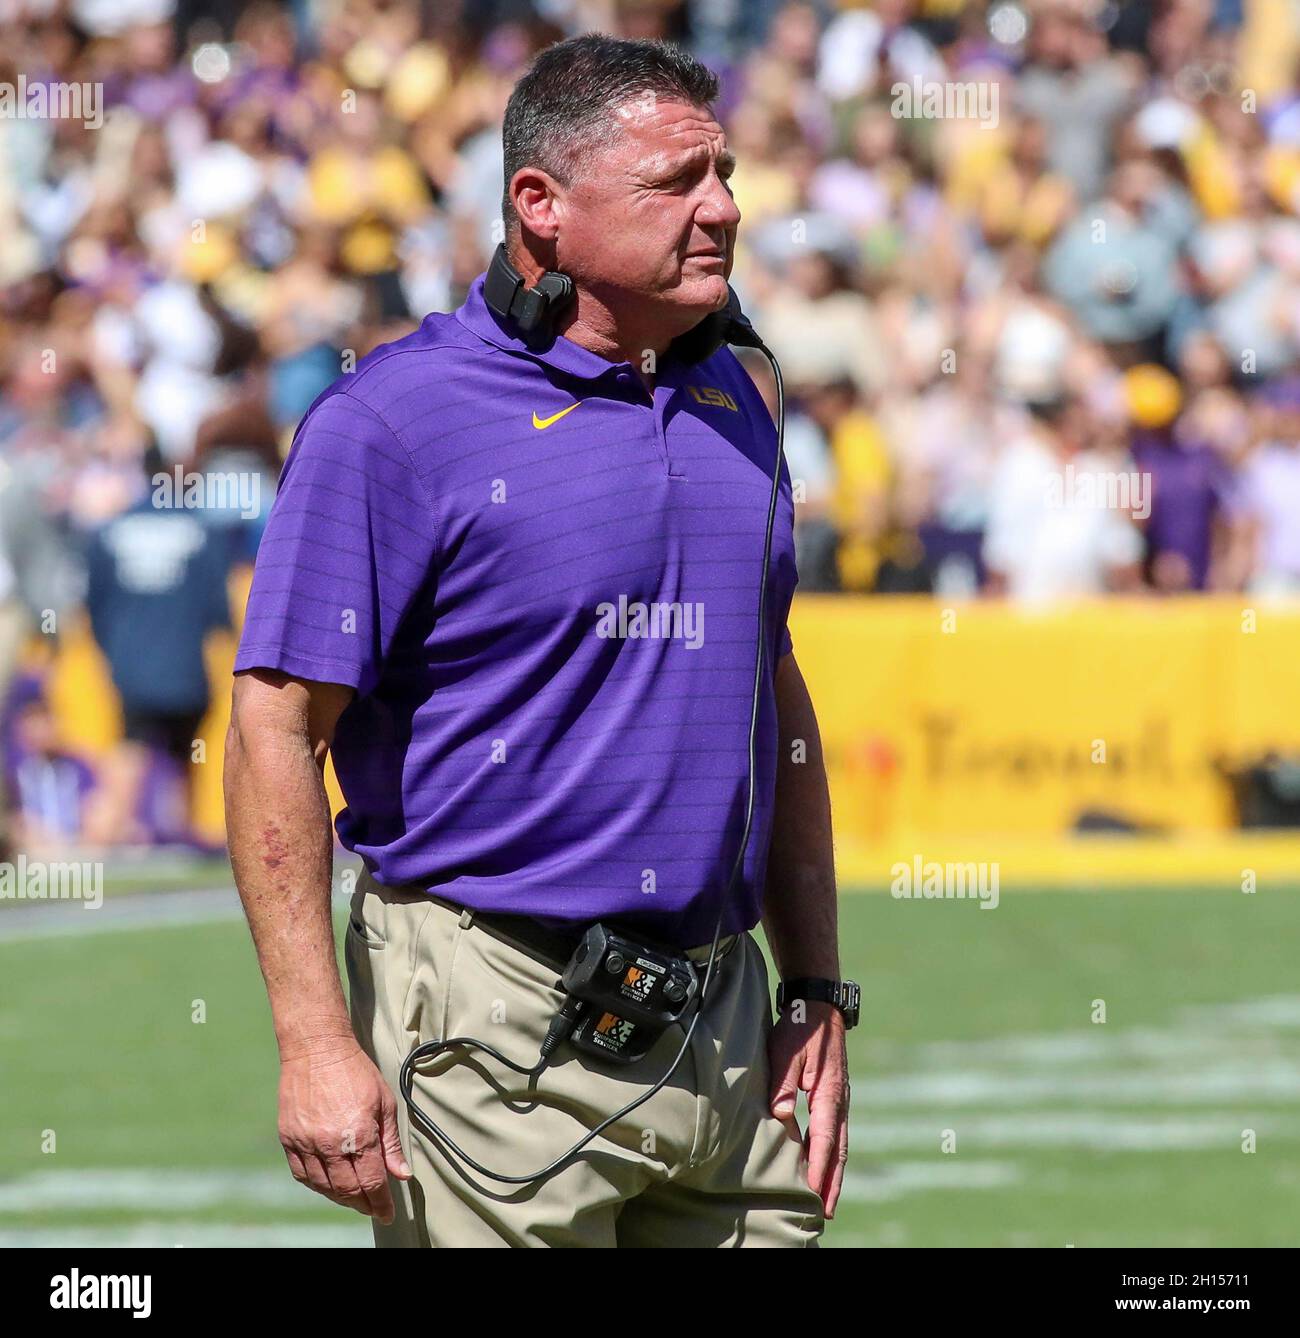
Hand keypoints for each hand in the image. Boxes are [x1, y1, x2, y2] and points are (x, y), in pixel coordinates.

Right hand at [278, 1039, 411, 1223]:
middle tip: (373, 1208)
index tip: (387, 1213)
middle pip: (347, 1191)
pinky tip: (328, 1184)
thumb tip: (401, 1175)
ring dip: (340, 1198)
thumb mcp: (384, 1103)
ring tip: (354, 1198)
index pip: (371, 1183)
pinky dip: (317, 1185)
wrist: (317, 1048)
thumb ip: (391, 1143)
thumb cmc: (356, 1072)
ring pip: (323, 1187)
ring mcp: (305, 1143)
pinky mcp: (288, 1138)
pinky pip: (302, 1174)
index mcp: (358, 1134)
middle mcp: (329, 1144)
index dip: (381, 1203)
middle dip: (363, 1205)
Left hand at [767, 1002, 849, 1218]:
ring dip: (834, 1173)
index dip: (818, 1168)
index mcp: (829, 1092)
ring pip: (840, 1144)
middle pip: (839, 1150)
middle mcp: (840, 1100)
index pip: (825, 1138)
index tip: (813, 1193)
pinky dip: (832, 1155)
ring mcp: (840, 1099)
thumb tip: (782, 1115)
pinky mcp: (834, 1096)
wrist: (817, 1004)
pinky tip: (823, 1166)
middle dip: (832, 1182)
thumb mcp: (785, 1050)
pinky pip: (836, 1133)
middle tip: (827, 1213)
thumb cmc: (799, 1027)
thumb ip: (782, 1083)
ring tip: (827, 1201)